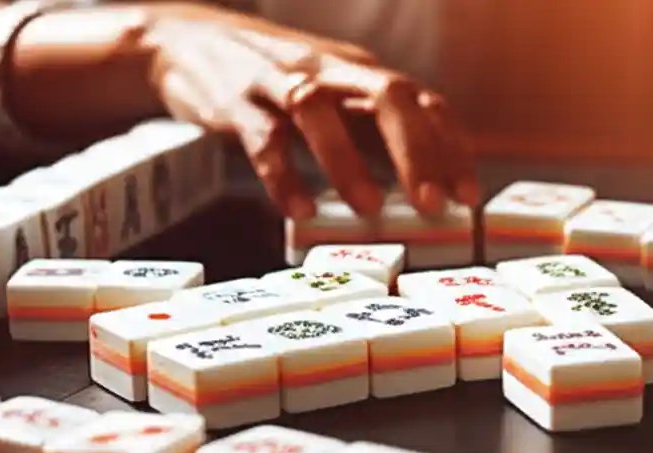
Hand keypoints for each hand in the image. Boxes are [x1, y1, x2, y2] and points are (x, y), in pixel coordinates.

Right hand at [143, 7, 479, 219]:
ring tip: (370, 210)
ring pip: (321, 111)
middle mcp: (329, 69)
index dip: (451, 147)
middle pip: (386, 96)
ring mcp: (280, 82)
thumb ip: (370, 130)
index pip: (422, 100)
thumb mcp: (332, 92)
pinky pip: (263, 138)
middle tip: (432, 205)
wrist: (183, 40)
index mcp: (360, 70)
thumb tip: (422, 181)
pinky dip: (283, 176)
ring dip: (349, 163)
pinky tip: (299, 211)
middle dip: (415, 151)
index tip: (468, 197)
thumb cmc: (272, 78)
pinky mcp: (237, 102)